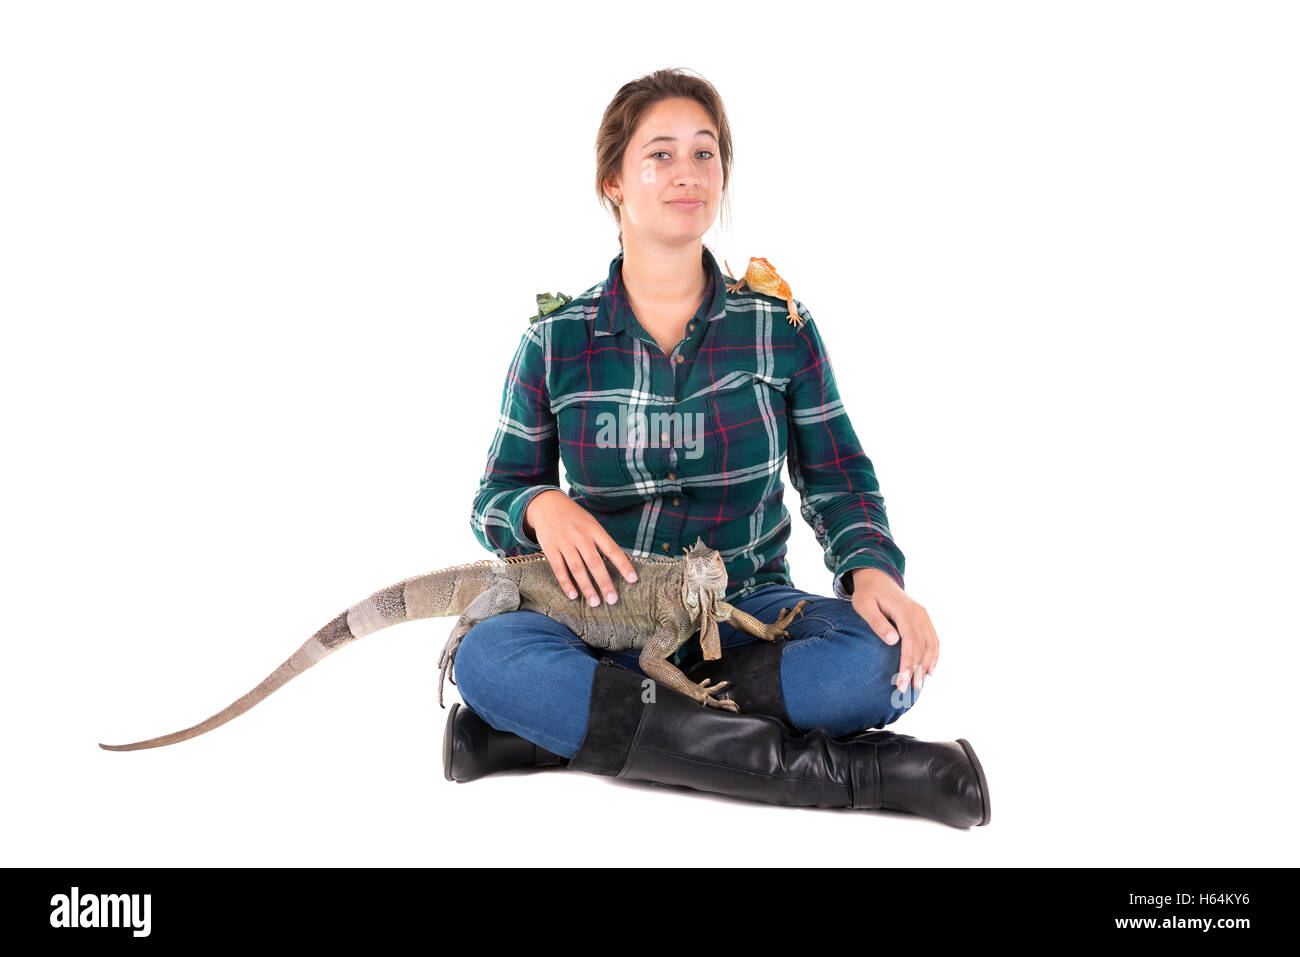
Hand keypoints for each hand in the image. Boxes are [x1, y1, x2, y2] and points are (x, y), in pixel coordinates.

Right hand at [523, 490, 637, 605]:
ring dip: (587, 587)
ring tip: (595, 602)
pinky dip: (566, 583)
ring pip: (577, 568)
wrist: (547, 504)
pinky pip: (559, 569)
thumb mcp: (591, 523)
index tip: (633, 580)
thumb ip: (602, 541)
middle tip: (613, 600)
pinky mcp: (550, 549)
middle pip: (595, 562)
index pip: (612, 549)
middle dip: (604, 582)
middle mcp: (580, 536)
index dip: (623, 565)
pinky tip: (573, 595)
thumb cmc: (575, 518)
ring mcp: (564, 543)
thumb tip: (622, 561)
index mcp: (594, 529)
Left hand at [849, 567, 937, 692]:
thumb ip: (878, 623)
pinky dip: (933, 654)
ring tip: (918, 684)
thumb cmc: (867, 593)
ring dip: (926, 665)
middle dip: (916, 669)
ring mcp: (922, 615)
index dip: (908, 663)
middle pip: (922, 645)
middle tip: (908, 689)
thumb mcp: (864, 605)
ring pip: (930, 644)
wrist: (876, 577)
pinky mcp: (923, 618)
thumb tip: (893, 641)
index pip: (910, 641)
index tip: (902, 680)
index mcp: (905, 610)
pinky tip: (930, 670)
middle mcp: (918, 613)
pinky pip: (932, 638)